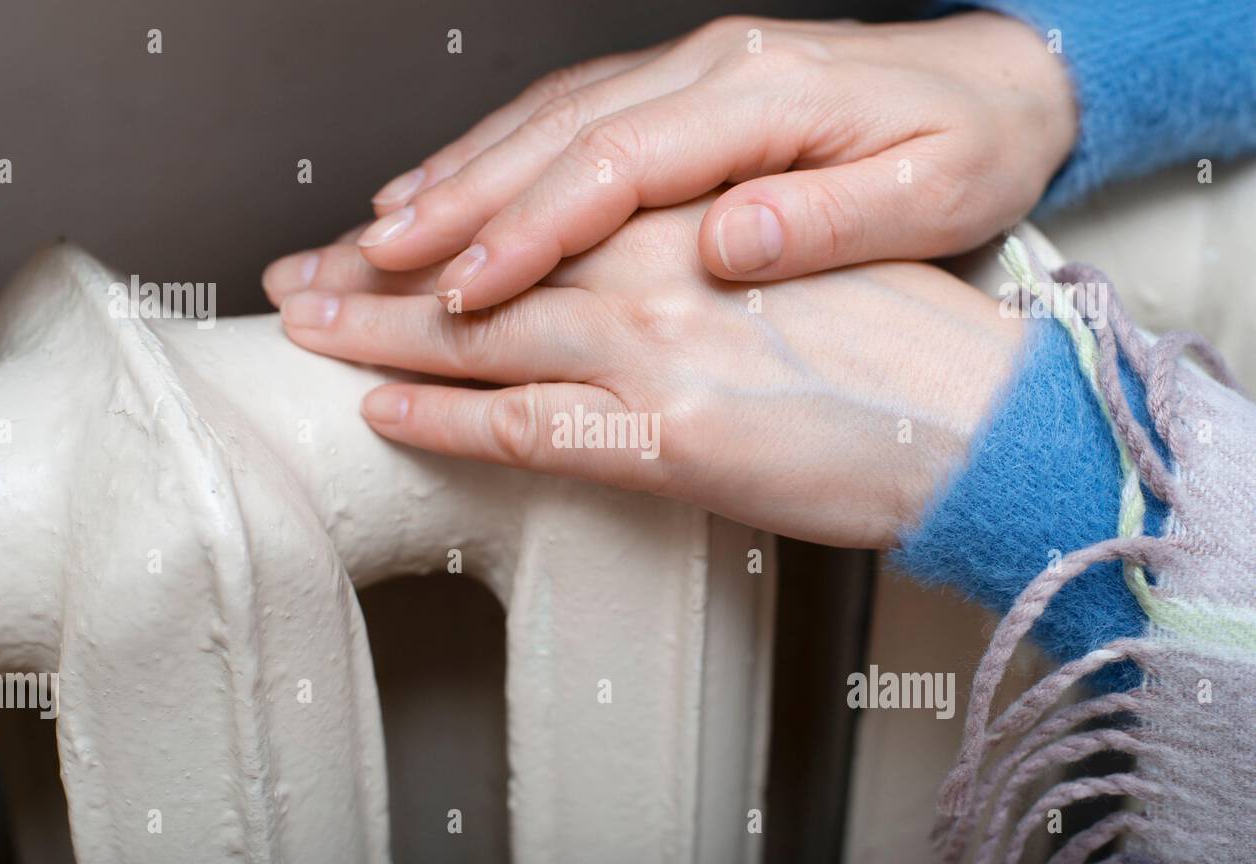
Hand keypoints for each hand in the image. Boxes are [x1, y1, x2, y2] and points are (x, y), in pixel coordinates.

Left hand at [276, 198, 1024, 548]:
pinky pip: (527, 426)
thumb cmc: (903, 341)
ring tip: (309, 332)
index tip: (378, 233)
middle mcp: (661, 269)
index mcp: (692, 217)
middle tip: (299, 276)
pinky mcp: (670, 436)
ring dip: (380, 335)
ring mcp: (658, 351)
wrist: (987, 412)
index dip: (442, 222)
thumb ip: (698, 253)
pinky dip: (446, 421)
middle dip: (377, 273)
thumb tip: (634, 263)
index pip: (533, 211)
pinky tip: (386, 413)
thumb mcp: (794, 258)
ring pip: (483, 335)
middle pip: (484, 263)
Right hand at [324, 12, 1074, 312]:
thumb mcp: (929, 195)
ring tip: (370, 240)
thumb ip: (825, 221)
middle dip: (443, 210)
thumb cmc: (970, 145)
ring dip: (448, 185)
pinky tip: (446, 194)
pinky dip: (493, 163)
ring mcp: (685, 80)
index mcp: (759, 98)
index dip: (524, 233)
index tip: (459, 291)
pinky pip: (564, 124)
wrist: (1005, 84)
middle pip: (546, 142)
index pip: (610, 169)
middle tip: (356, 267)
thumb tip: (729, 242)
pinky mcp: (679, 100)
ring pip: (538, 128)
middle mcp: (707, 76)